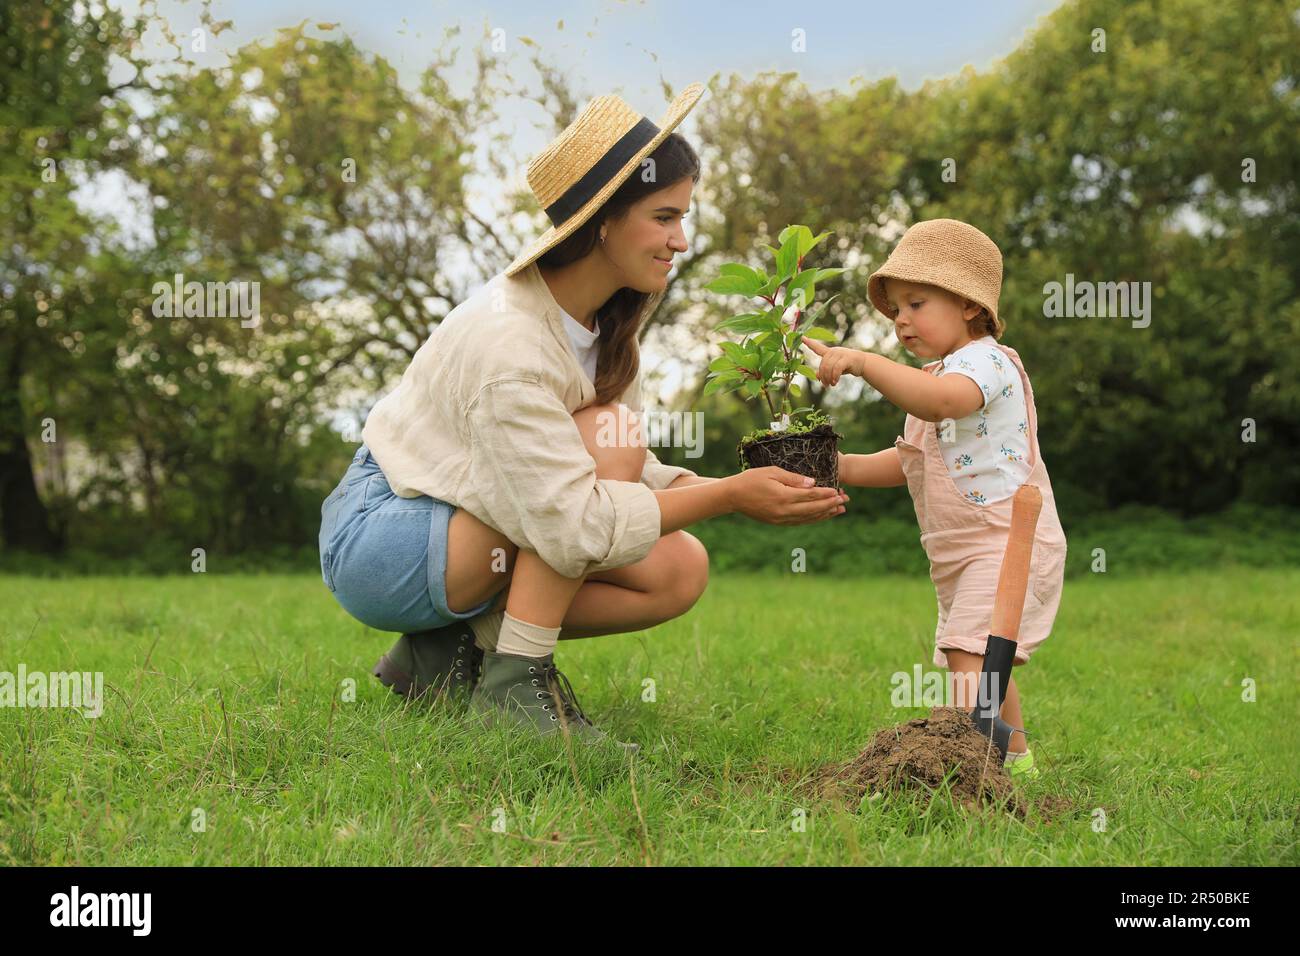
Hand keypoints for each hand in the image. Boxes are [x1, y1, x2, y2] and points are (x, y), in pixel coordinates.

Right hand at [727, 466, 847, 525]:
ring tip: (839, 510)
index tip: (837, 490)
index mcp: (783, 497)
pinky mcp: (777, 522)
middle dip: (830, 504)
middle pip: (813, 509)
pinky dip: (813, 519)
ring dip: (825, 514)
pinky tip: (822, 515)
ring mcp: (781, 519)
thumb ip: (793, 478)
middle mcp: (784, 511)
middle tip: (845, 500)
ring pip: (808, 518)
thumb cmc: (751, 479)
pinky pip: (800, 522)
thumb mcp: (772, 472)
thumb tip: (813, 483)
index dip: (826, 493)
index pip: (810, 495)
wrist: (732, 497)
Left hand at [802, 337, 863, 386]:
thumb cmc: (847, 366)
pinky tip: (835, 382)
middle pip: (822, 364)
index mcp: (829, 352)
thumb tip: (816, 376)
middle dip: (823, 376)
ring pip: (828, 367)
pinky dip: (834, 377)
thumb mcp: (835, 368)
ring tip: (831, 385)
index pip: (817, 347)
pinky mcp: (847, 358)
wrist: (863, 363)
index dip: (809, 343)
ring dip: (828, 378)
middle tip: (825, 385)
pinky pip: (836, 368)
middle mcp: (833, 351)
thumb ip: (825, 371)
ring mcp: (840, 354)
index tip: (801, 337)